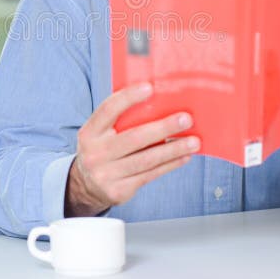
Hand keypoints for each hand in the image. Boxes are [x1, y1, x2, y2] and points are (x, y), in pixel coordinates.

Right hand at [65, 83, 199, 216]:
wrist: (86, 186)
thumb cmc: (102, 150)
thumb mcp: (100, 133)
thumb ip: (120, 120)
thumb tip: (158, 102)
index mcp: (90, 132)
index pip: (108, 110)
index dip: (128, 98)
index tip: (149, 88)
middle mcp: (95, 153)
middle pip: (134, 138)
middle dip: (163, 128)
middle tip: (185, 120)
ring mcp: (106, 174)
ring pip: (147, 160)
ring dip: (174, 149)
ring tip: (193, 142)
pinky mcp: (119, 190)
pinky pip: (150, 175)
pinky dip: (170, 165)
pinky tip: (183, 157)